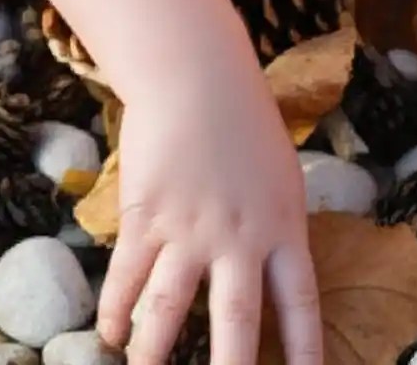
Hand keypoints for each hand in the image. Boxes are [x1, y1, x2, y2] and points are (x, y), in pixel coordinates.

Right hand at [94, 39, 320, 364]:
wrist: (198, 79)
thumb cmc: (247, 125)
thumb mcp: (282, 179)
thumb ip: (278, 231)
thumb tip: (277, 278)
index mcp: (285, 229)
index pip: (300, 304)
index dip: (304, 350)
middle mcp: (240, 238)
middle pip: (236, 322)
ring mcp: (190, 229)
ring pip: (170, 309)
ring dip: (156, 353)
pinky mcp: (146, 216)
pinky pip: (129, 276)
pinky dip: (117, 311)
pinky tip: (112, 336)